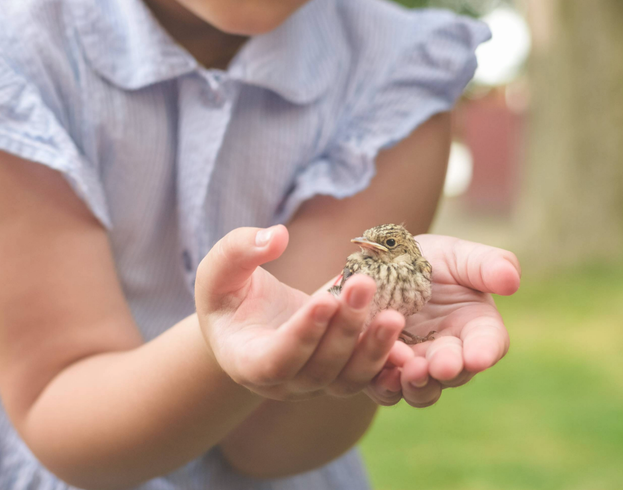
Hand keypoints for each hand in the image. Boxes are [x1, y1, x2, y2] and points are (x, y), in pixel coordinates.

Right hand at [195, 225, 414, 401]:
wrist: (248, 319)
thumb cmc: (227, 293)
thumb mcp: (219, 269)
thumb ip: (238, 250)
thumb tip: (276, 236)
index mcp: (247, 362)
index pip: (276, 360)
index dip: (302, 334)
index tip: (325, 299)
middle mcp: (283, 385)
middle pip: (319, 369)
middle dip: (345, 328)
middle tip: (365, 284)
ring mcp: (315, 386)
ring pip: (350, 378)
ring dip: (373, 347)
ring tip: (394, 313)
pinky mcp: (342, 376)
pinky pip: (370, 375)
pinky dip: (388, 356)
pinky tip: (404, 325)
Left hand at [368, 234, 520, 407]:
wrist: (380, 267)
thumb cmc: (429, 260)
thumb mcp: (457, 255)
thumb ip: (486, 265)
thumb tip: (511, 280)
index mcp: (477, 328)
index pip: (488, 344)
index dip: (485, 351)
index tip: (479, 357)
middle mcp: (450, 354)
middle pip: (455, 373)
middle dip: (448, 369)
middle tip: (441, 366)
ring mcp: (417, 367)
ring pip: (422, 390)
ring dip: (417, 384)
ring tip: (409, 369)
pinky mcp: (384, 371)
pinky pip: (384, 387)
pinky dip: (384, 384)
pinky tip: (379, 373)